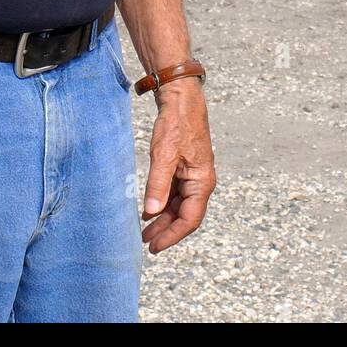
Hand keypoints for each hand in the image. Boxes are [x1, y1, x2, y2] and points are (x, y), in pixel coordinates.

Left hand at [141, 78, 215, 252]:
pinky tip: (149, 209)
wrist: (181, 99)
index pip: (189, 219)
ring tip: (145, 230)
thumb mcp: (163, 156)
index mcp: (201, 182)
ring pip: (179, 205)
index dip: (171, 236)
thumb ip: (157, 186)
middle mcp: (200, 181)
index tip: (154, 247)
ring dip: (163, 218)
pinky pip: (176, 192)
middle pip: (184, 215)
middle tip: (146, 243)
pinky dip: (163, 203)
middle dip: (166, 230)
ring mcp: (193, 175)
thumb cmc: (176, 125)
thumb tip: (151, 214)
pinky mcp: (185, 167)